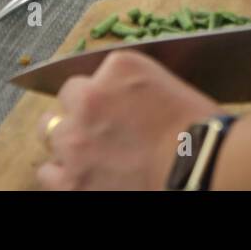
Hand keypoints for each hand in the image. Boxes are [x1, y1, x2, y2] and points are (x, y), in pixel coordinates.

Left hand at [36, 50, 217, 190]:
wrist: (202, 171)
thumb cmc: (201, 134)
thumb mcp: (169, 88)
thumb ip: (134, 87)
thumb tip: (123, 99)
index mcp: (118, 69)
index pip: (95, 73)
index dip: (101, 95)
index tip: (112, 109)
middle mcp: (89, 98)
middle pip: (66, 99)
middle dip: (78, 112)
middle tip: (98, 130)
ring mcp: (75, 141)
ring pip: (50, 134)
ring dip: (67, 142)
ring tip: (89, 156)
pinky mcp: (71, 180)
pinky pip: (48, 173)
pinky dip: (61, 176)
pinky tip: (80, 178)